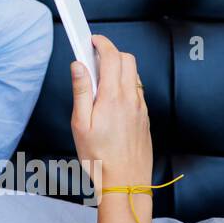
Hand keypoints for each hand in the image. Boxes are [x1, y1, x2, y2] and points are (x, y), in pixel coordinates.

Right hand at [69, 34, 152, 189]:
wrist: (125, 183)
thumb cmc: (100, 159)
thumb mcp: (80, 125)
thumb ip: (81, 91)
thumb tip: (78, 65)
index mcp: (113, 97)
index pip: (112, 56)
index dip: (101, 42)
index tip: (90, 39)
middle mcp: (131, 99)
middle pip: (127, 59)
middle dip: (111, 52)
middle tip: (93, 60)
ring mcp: (140, 108)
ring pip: (134, 75)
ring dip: (119, 69)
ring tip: (100, 84)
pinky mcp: (144, 118)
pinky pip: (137, 92)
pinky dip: (126, 86)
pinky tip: (112, 102)